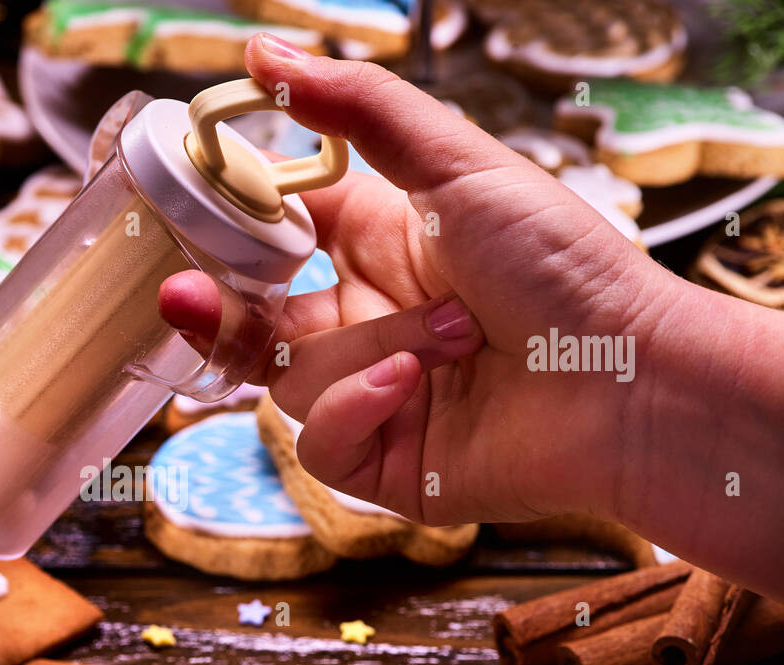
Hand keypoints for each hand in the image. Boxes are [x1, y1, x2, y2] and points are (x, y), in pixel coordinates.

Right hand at [161, 36, 684, 526]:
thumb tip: (264, 52)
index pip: (270, 237)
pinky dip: (359, 406)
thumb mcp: (455, 164)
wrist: (632, 379)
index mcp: (375, 243)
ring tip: (451, 336)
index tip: (183, 218)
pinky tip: (416, 385)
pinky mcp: (380, 461)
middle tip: (184, 293)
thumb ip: (356, 109)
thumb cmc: (561, 266)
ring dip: (365, 349)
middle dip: (219, 310)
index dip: (224, 233)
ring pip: (290, 378)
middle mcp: (364, 318)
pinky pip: (318, 441)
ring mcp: (369, 393)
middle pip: (251, 320)